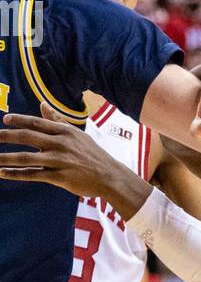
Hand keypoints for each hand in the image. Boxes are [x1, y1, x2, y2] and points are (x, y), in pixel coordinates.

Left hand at [0, 106, 144, 204]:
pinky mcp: (59, 177)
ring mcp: (59, 161)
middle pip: (28, 137)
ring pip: (27, 157)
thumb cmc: (92, 154)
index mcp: (64, 132)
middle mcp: (60, 144)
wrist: (109, 176)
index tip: (5, 120)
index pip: (37, 123)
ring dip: (6, 158)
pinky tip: (3, 173)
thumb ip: (57, 120)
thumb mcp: (77, 134)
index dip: (20, 120)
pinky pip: (33, 174)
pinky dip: (16, 174)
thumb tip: (42, 105)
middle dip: (7, 136)